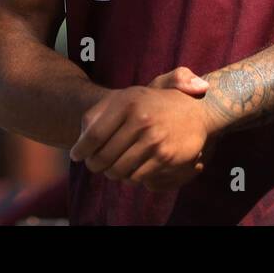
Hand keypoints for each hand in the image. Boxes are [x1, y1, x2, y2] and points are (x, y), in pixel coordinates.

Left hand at [70, 67, 219, 190]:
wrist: (198, 109)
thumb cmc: (153, 103)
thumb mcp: (128, 95)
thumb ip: (101, 109)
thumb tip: (82, 134)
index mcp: (127, 102)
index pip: (94, 134)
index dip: (81, 149)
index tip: (76, 155)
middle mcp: (140, 120)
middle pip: (104, 157)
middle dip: (94, 165)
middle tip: (93, 165)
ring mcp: (154, 140)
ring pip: (119, 170)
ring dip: (112, 173)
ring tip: (112, 167)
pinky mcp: (166, 158)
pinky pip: (138, 177)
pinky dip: (131, 176)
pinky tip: (131, 168)